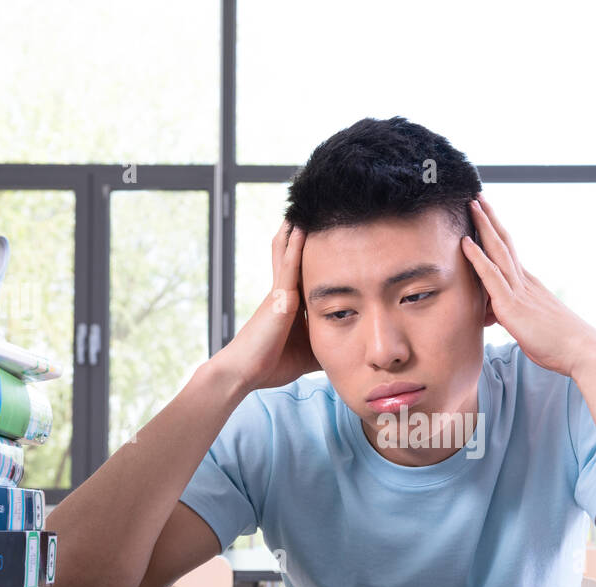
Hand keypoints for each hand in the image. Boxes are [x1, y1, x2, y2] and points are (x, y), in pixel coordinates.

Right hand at [219, 218, 320, 390]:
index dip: (312, 251)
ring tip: (308, 203)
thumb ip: (326, 342)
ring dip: (297, 229)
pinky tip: (300, 227)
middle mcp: (284, 292)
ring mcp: (279, 292)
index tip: (328, 231)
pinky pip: (287, 266)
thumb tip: (352, 346)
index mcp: (290, 304)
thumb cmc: (271, 365)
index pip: (305, 271)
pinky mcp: (278, 297)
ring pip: (289, 252)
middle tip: (319, 207)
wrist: (243, 373)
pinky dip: (294, 246)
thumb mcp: (309, 352)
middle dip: (303, 232)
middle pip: (294, 254)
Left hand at [460, 193, 595, 378]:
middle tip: (477, 197)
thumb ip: (511, 316)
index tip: (486, 214)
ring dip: (483, 226)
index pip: (509, 252)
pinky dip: (477, 258)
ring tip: (471, 204)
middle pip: (503, 243)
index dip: (496, 232)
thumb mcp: (529, 326)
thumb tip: (494, 316)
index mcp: (528, 285)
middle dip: (489, 219)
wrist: (581, 350)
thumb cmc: (558, 344)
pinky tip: (465, 242)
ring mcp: (518, 291)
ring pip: (497, 251)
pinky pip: (492, 277)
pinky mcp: (512, 306)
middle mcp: (524, 282)